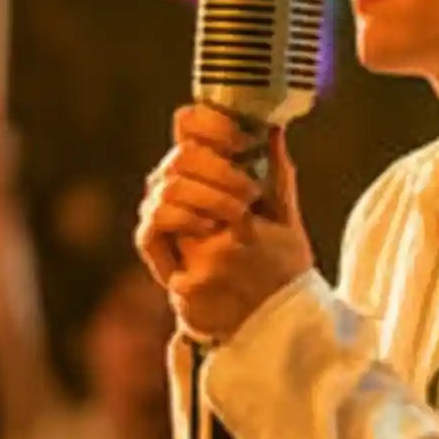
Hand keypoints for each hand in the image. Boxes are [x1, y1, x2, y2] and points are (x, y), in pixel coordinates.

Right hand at [134, 105, 314, 341]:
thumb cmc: (277, 264)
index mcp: (208, 169)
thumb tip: (275, 128)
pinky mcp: (157, 248)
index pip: (189, 124)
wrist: (267, 316)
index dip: (209, 122)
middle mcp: (180, 185)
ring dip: (207, 195)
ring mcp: (165, 215)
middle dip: (219, 169)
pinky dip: (182, 216)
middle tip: (250, 193)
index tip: (242, 139)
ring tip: (239, 215)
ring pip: (168, 184)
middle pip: (181, 154)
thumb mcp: (283, 214)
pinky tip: (209, 227)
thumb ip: (276, 173)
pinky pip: (155, 218)